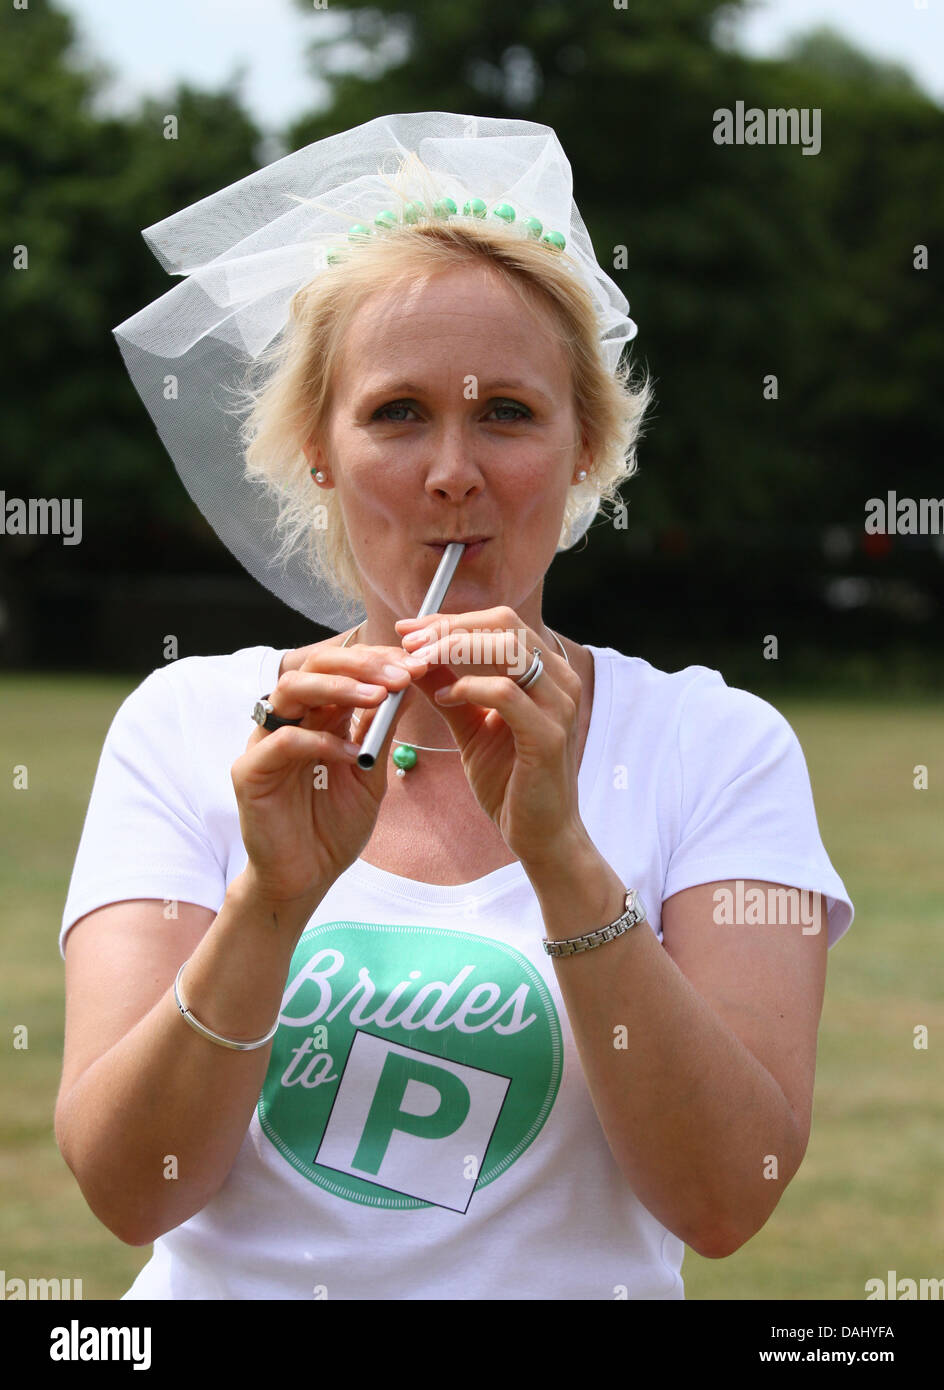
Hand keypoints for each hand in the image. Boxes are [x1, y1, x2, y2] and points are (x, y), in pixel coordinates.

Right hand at [231, 640, 425, 904]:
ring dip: (338, 687)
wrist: (307, 877)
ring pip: (291, 691)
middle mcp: (289, 721)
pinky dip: (318, 741)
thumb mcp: (370, 774)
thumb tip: (407, 686)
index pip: (342, 670)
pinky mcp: (250, 772)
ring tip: (377, 697)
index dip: (377, 662)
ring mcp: (265, 743)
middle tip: (399, 674)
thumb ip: (380, 733)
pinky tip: (350, 754)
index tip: (416, 666)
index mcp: (317, 717)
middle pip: (314, 667)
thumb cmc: (334, 827)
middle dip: (360, 664)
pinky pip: (282, 742)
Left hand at [395, 606, 586, 866]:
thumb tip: (412, 656)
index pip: (499, 622)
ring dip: (453, 650)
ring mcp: (559, 706)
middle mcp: (559, 680)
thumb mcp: (470, 726)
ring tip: (417, 664)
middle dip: (449, 628)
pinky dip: (468, 688)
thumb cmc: (510, 780)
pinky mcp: (549, 736)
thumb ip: (447, 689)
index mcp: (546, 672)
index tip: (407, 628)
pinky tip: (441, 699)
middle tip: (407, 641)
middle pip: (504, 624)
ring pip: (507, 649)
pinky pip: (505, 693)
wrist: (539, 834)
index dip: (450, 619)